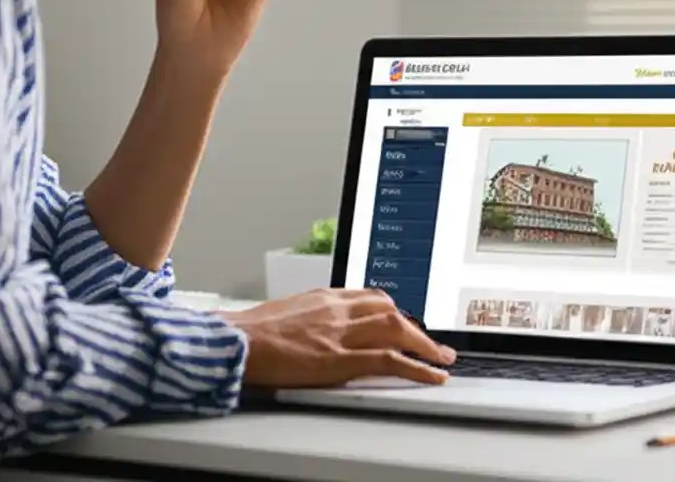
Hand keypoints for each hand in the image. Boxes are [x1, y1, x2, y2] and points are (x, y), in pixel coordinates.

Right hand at [220, 289, 456, 387]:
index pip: (371, 297)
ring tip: (442, 359)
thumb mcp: (285, 313)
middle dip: (415, 327)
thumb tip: (319, 327)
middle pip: (389, 310)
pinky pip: (388, 360)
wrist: (233, 342)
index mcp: (324, 297)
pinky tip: (431, 376)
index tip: (405, 322)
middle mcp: (337, 309)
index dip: (393, 312)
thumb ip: (310, 316)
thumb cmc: (250, 333)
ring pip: (396, 329)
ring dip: (425, 345)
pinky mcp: (339, 360)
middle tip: (432, 344)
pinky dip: (416, 368)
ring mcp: (340, 333)